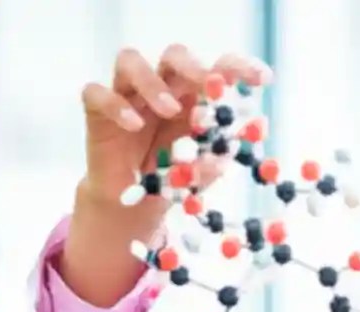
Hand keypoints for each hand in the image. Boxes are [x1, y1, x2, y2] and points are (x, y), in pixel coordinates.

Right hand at [81, 45, 269, 205]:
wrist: (131, 207)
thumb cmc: (169, 181)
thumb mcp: (198, 175)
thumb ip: (213, 161)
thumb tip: (234, 149)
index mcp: (191, 97)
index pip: (215, 69)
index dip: (239, 68)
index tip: (262, 80)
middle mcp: (160, 87)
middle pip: (173, 55)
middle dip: (193, 65)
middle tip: (208, 83)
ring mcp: (127, 95)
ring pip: (130, 60)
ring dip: (152, 81)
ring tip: (170, 110)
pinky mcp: (97, 111)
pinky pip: (97, 93)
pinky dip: (116, 105)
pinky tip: (134, 126)